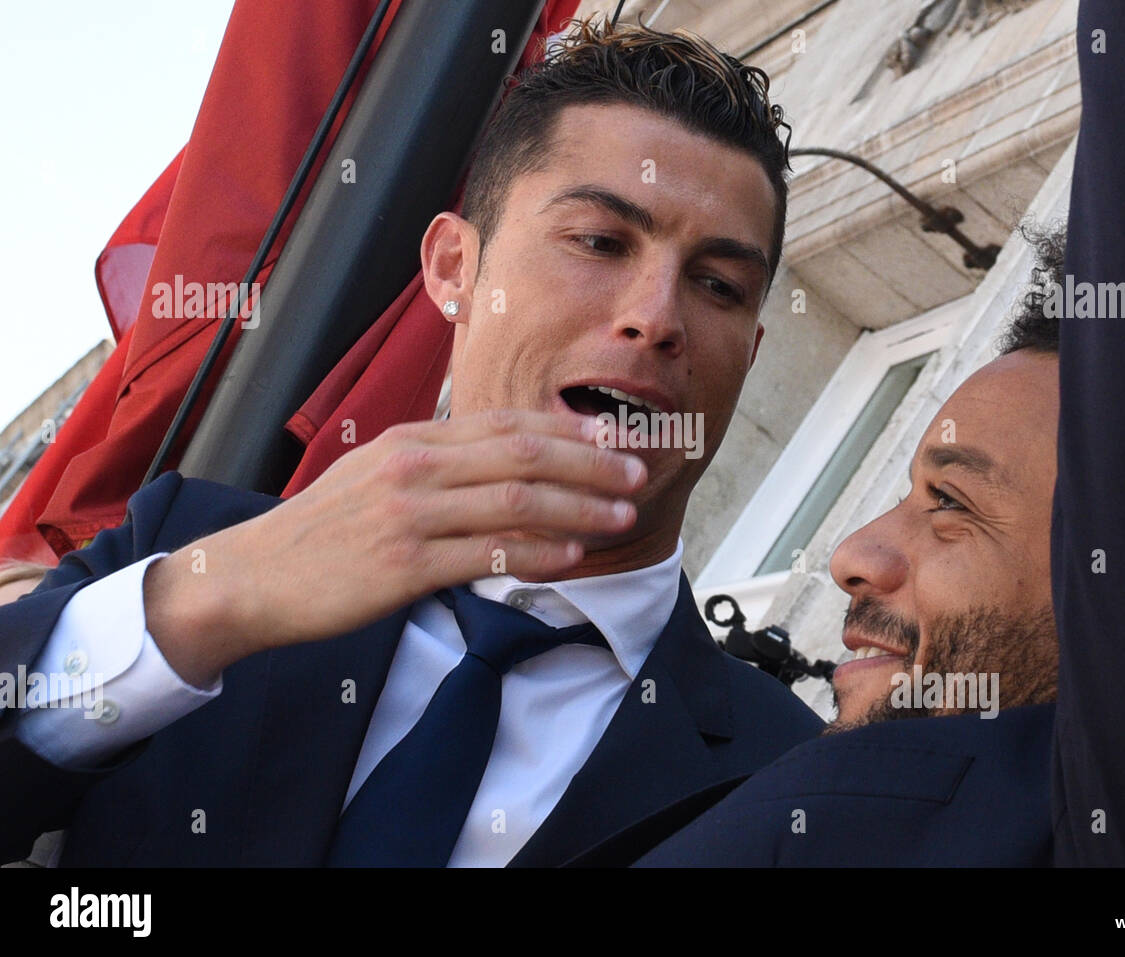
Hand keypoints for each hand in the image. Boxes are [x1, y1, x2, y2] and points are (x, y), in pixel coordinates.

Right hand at [144, 410, 645, 685]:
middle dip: (591, 465)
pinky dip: (535, 554)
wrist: (251, 577)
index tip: (614, 441)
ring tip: (622, 516)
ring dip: (578, 509)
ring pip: (515, 502)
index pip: (507, 424)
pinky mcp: (403, 566)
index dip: (568, 432)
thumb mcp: (375, 475)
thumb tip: (500, 463)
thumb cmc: (322, 531)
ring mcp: (409, 515)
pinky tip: (570, 556)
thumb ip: (436, 465)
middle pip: (524, 455)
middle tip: (638, 474)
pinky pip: (486, 555)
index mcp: (411, 441)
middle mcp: (414, 467)